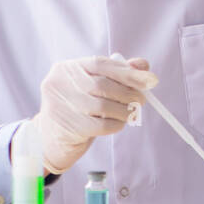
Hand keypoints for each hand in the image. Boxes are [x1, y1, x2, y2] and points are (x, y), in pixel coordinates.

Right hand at [32, 55, 157, 173]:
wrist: (53, 139)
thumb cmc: (79, 106)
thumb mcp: (94, 85)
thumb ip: (118, 72)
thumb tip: (143, 66)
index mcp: (66, 68)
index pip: (100, 64)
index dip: (128, 72)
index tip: (150, 80)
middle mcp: (58, 84)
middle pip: (102, 85)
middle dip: (128, 93)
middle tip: (142, 100)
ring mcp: (60, 106)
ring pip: (103, 107)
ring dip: (125, 110)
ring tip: (131, 112)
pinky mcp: (67, 128)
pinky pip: (101, 126)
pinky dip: (116, 124)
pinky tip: (118, 123)